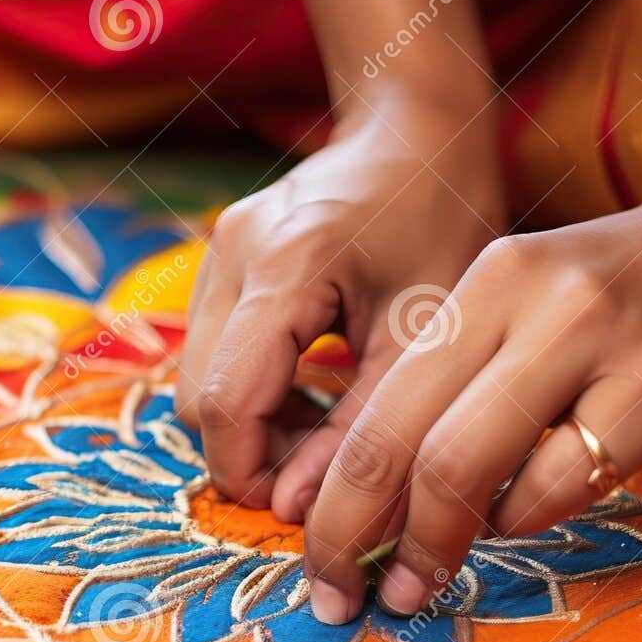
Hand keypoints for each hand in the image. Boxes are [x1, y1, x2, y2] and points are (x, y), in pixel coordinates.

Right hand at [173, 102, 500, 522]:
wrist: (419, 130)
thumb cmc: (444, 220)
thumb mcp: (425, 336)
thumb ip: (361, 430)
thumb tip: (293, 511)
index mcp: (287, 263)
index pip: (227, 402)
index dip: (252, 472)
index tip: (306, 507)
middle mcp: (233, 250)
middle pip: (198, 398)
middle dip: (251, 452)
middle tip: (327, 468)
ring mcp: (216, 249)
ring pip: (197, 379)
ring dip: (252, 424)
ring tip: (327, 429)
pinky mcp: (220, 257)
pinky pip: (212, 351)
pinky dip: (253, 390)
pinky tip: (312, 392)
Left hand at [300, 201, 641, 623]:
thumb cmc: (608, 295)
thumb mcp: (516, 307)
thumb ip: (448, 388)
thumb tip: (368, 510)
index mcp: (483, 284)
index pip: (380, 410)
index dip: (336, 505)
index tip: (319, 563)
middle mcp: (531, 307)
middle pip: (414, 448)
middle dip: (362, 539)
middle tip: (347, 599)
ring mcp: (599, 350)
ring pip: (476, 473)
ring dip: (442, 540)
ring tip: (430, 569)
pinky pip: (560, 488)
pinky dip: (523, 517)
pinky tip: (525, 508)